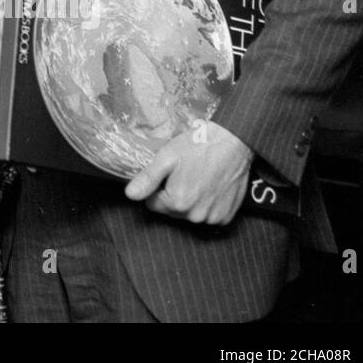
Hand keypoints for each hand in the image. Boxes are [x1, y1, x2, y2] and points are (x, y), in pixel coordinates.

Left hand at [125, 121, 252, 226]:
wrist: (232, 143)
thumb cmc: (197, 146)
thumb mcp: (167, 157)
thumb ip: (148, 179)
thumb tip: (129, 195)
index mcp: (177, 202)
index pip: (153, 204)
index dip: (156, 189)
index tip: (166, 174)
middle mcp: (195, 216)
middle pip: (171, 210)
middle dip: (172, 195)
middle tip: (182, 174)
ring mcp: (212, 218)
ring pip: (189, 214)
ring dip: (189, 200)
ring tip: (197, 178)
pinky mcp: (226, 217)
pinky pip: (207, 215)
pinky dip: (206, 204)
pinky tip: (209, 186)